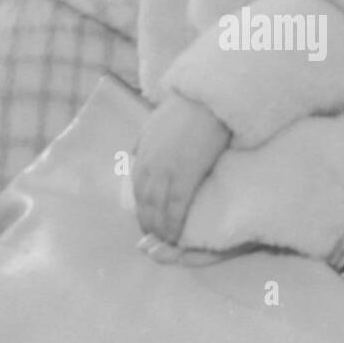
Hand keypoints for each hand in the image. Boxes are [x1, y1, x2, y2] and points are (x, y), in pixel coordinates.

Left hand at [132, 94, 231, 244]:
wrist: (208, 98)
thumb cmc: (190, 108)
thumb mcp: (156, 122)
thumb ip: (145, 140)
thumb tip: (134, 152)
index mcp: (143, 152)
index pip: (137, 189)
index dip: (141, 209)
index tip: (147, 222)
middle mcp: (149, 164)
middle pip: (144, 203)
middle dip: (148, 223)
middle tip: (155, 240)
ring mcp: (165, 171)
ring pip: (157, 209)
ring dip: (160, 230)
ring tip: (167, 243)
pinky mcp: (184, 176)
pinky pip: (176, 209)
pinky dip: (174, 226)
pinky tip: (178, 238)